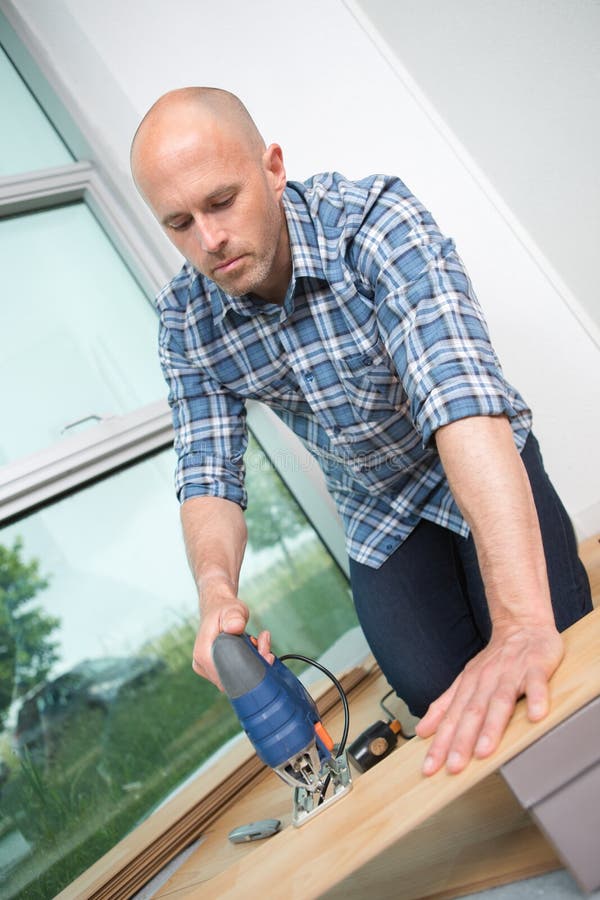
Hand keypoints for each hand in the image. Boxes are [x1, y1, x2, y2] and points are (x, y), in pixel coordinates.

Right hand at [192, 593, 272, 688]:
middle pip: (233, 679)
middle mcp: (203, 665)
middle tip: (265, 647)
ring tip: (259, 642)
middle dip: (254, 666)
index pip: (226, 678)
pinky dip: (249, 662)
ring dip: (253, 662)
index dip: (248, 671)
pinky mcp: (218, 668)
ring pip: (237, 677)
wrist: (217, 608)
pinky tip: (254, 647)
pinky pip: (237, 672)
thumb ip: (234, 618)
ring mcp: (209, 669)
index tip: (264, 655)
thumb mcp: (232, 610)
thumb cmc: (224, 609)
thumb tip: (235, 627)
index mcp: (203, 654)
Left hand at [416, 620, 563, 775]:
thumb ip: (445, 705)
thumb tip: (422, 729)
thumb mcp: (466, 680)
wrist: (521, 625)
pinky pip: (537, 684)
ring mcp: (511, 673)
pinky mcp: (536, 667)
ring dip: (491, 727)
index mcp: (469, 686)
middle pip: (472, 713)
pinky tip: (537, 716)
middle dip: (461, 741)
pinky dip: (537, 698)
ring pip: (499, 702)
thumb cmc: (496, 659)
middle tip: (453, 767)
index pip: (451, 718)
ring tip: (484, 751)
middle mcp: (486, 680)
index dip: (440, 743)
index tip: (430, 768)